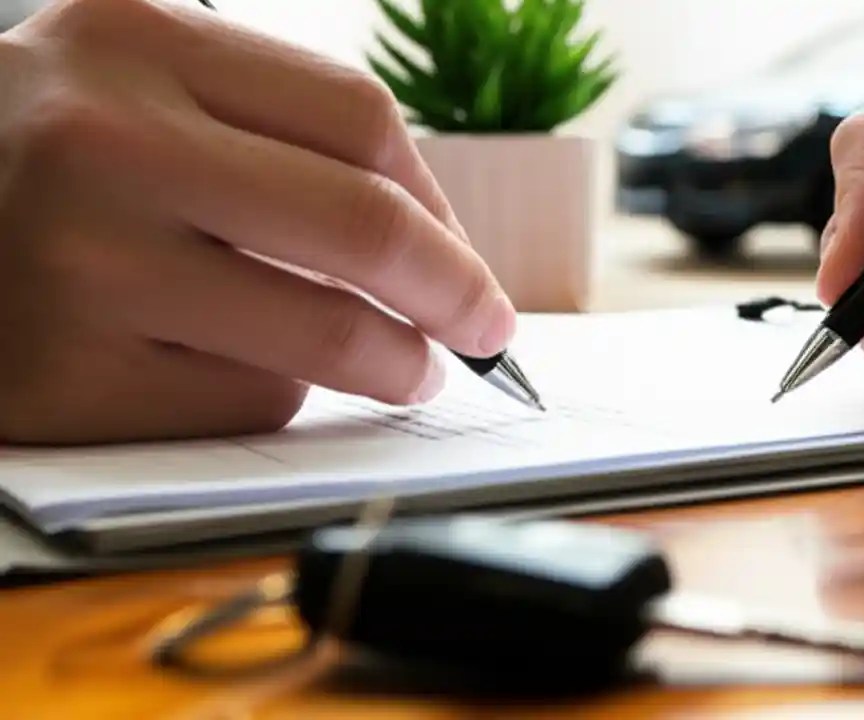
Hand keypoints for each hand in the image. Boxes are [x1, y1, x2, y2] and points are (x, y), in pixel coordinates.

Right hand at [0, 0, 513, 443]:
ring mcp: (82, 265)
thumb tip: (441, 243)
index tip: (468, 259)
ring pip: (323, 335)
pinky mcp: (66, 380)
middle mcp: (106, 145)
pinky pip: (246, 402)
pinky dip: (282, 397)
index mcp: (141, 42)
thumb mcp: (140, 85)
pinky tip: (256, 376)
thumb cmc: (44, 155)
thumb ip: (274, 131)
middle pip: (364, 226)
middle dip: (457, 290)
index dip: (442, 205)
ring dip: (397, 364)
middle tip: (488, 328)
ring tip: (411, 369)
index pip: (360, 121)